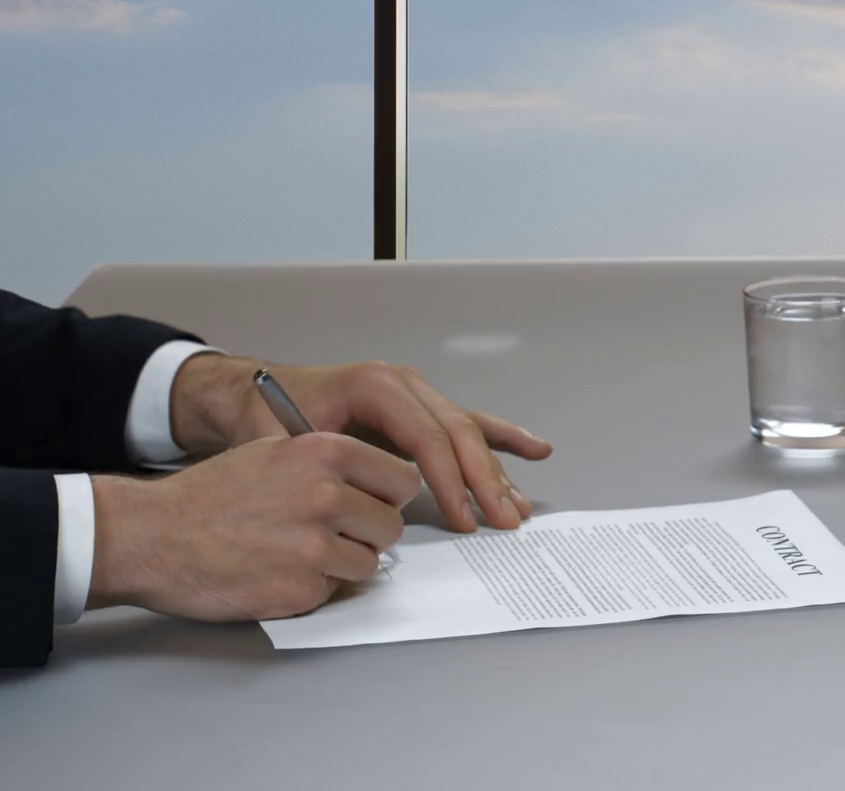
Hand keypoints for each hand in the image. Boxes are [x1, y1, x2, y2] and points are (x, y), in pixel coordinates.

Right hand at [87, 434, 420, 620]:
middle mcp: (327, 495)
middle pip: (391, 525)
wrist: (151, 536)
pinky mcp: (300, 588)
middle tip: (332, 535)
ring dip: (342, 565)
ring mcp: (315, 545)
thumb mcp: (273, 452)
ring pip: (368, 562)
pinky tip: (276, 573)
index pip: (404, 478)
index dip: (389, 496)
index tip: (377, 504)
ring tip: (296, 553)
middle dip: (367, 534)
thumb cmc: (208, 496)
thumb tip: (376, 485)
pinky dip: (312, 588)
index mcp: (325, 453)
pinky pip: (334, 591)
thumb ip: (329, 463)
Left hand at [169, 354, 552, 531]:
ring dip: (496, 471)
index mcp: (374, 385)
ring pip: (469, 431)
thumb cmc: (264, 417)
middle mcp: (402, 384)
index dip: (450, 480)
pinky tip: (532, 449)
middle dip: (484, 480)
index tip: (464, 518)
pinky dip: (500, 439)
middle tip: (503, 520)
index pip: (428, 435)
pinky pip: (467, 425)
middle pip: (458, 432)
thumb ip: (329, 469)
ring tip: (519, 506)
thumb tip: (367, 507)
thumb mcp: (284, 442)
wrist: (253, 392)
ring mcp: (415, 394)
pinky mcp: (420, 411)